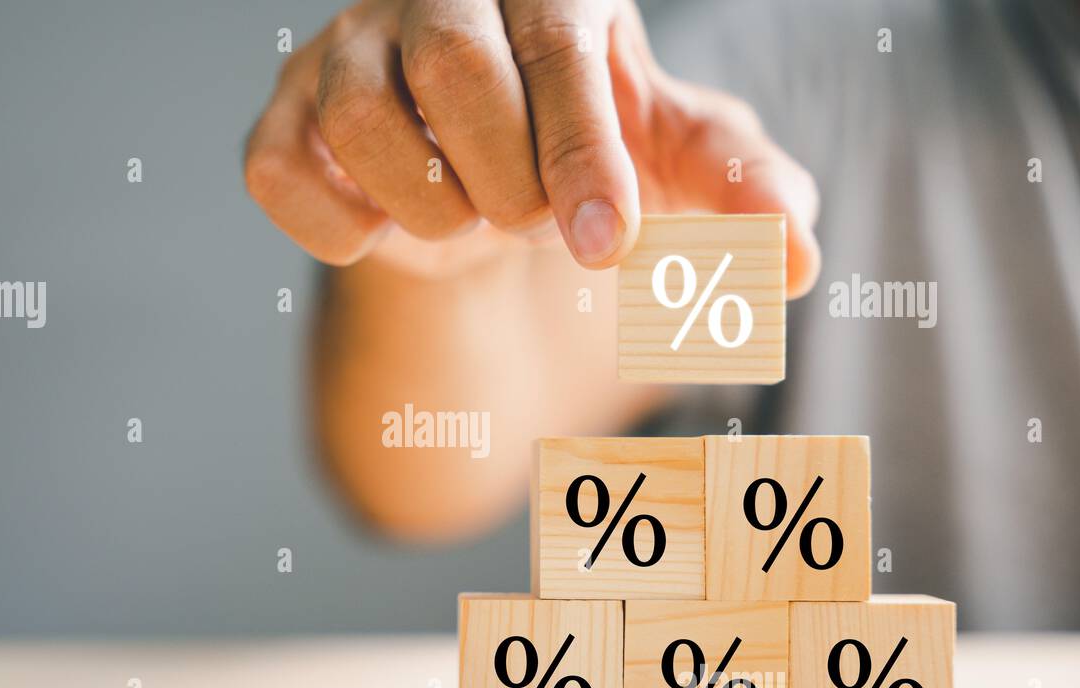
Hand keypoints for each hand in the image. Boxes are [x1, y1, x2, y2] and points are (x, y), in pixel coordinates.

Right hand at [244, 0, 819, 294]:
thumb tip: (796, 256)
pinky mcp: (283, 118)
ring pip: (362, 120)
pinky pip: (283, 175)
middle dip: (509, 182)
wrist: (474, 181)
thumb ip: (741, 191)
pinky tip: (385, 228)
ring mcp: (344, 50)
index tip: (606, 244)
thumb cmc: (580, 153)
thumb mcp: (672, 162)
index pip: (559, 37)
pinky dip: (342, 231)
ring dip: (433, 213)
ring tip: (467, 219)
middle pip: (455, 67)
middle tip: (532, 222)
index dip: (582, 148)